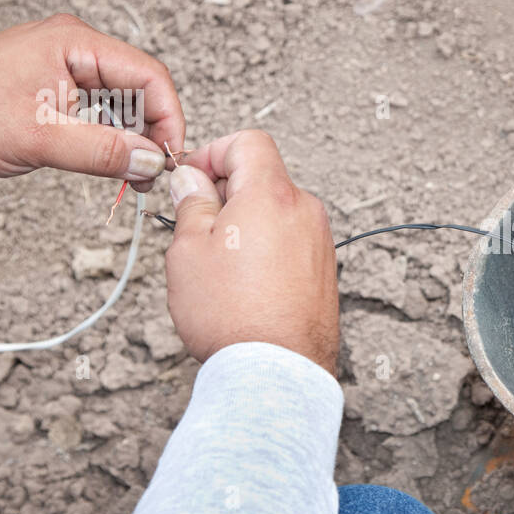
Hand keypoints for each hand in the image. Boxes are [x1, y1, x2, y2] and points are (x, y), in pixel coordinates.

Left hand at [0, 13, 184, 190]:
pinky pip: (103, 107)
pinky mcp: (59, 82)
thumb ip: (101, 150)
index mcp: (74, 43)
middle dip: (152, 133)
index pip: (150, 75)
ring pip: (125, 101)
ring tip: (129, 173)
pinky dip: (112, 135)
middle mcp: (75, 46)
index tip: (169, 158)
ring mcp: (67, 63)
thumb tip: (151, 160)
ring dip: (133, 138)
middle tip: (148, 174)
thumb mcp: (39, 139)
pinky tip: (110, 159)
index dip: (168, 119)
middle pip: (142, 88)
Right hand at [164, 130, 338, 372]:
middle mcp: (305, 211)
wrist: (275, 371)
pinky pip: (290, 242)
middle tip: (195, 225)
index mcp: (272, 194)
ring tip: (219, 264)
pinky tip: (244, 284)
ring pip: (276, 213)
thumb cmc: (232, 315)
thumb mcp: (189, 250)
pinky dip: (266, 249)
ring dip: (245, 223)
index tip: (191, 179)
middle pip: (263, 178)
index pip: (248, 143)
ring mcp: (320, 242)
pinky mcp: (325, 271)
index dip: (213, 153)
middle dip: (226, 192)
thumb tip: (192, 180)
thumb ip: (191, 203)